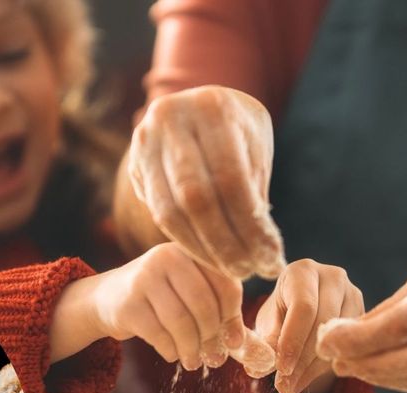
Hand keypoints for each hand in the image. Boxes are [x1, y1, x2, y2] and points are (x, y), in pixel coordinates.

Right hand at [89, 243, 247, 369]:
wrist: (108, 298)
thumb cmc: (161, 299)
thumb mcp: (191, 295)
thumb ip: (222, 315)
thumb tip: (247, 347)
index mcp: (190, 251)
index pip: (225, 282)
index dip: (233, 315)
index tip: (233, 340)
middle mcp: (166, 257)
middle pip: (203, 303)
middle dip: (211, 336)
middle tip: (213, 356)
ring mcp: (143, 278)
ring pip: (181, 321)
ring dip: (192, 348)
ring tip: (193, 361)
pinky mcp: (127, 304)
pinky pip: (159, 335)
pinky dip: (170, 350)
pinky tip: (172, 354)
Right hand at [127, 85, 285, 279]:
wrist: (195, 106)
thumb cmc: (238, 131)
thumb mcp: (255, 147)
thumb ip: (255, 190)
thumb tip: (262, 250)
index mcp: (212, 108)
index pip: (231, 180)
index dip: (251, 226)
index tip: (271, 259)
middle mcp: (171, 118)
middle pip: (197, 198)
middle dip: (226, 244)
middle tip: (250, 272)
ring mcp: (146, 140)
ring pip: (172, 211)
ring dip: (204, 250)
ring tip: (233, 271)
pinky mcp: (135, 163)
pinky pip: (159, 213)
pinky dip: (187, 241)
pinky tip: (210, 257)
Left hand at [256, 260, 364, 392]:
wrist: (297, 312)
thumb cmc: (278, 315)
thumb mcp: (267, 325)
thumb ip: (265, 343)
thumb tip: (259, 367)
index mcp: (303, 271)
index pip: (303, 307)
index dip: (293, 341)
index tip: (281, 368)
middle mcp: (333, 276)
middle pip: (324, 322)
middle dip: (303, 358)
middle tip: (284, 385)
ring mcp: (353, 295)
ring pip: (339, 336)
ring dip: (314, 368)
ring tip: (291, 386)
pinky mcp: (365, 315)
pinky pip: (350, 345)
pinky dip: (328, 366)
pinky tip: (308, 378)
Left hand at [316, 233, 406, 392]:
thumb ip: (398, 301)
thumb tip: (345, 336)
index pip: (403, 323)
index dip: (358, 338)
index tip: (325, 339)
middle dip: (366, 364)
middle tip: (333, 359)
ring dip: (382, 378)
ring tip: (350, 365)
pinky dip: (405, 381)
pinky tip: (381, 371)